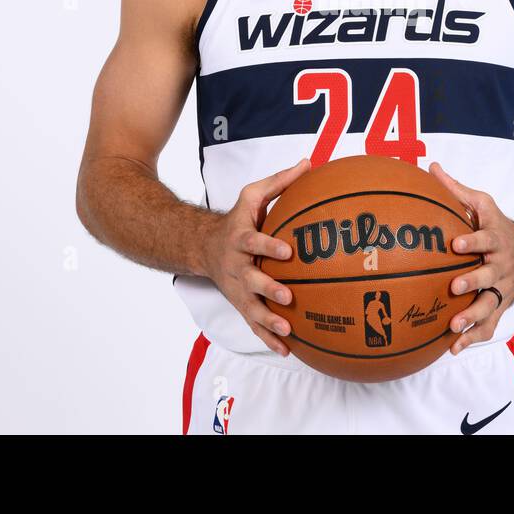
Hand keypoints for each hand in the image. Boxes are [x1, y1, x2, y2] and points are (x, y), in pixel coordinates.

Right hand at [201, 157, 310, 354]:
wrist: (204, 247)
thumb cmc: (238, 220)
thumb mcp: (251, 196)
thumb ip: (279, 182)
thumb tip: (310, 163)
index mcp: (240, 239)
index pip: (254, 241)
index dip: (269, 246)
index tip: (288, 251)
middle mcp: (237, 266)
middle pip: (251, 280)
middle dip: (268, 288)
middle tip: (288, 296)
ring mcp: (237, 289)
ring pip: (251, 308)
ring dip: (268, 321)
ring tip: (287, 330)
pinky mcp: (240, 305)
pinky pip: (253, 325)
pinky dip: (268, 338)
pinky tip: (288, 350)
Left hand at [429, 161, 513, 354]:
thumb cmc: (497, 225)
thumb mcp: (483, 205)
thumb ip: (456, 190)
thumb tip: (430, 168)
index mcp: (495, 239)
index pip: (485, 238)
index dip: (472, 241)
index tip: (456, 244)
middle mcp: (500, 265)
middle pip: (489, 275)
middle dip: (472, 281)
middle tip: (454, 286)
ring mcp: (502, 288)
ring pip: (490, 305)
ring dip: (473, 316)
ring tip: (453, 327)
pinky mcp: (501, 305)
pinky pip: (489, 324)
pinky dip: (473, 338)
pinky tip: (453, 348)